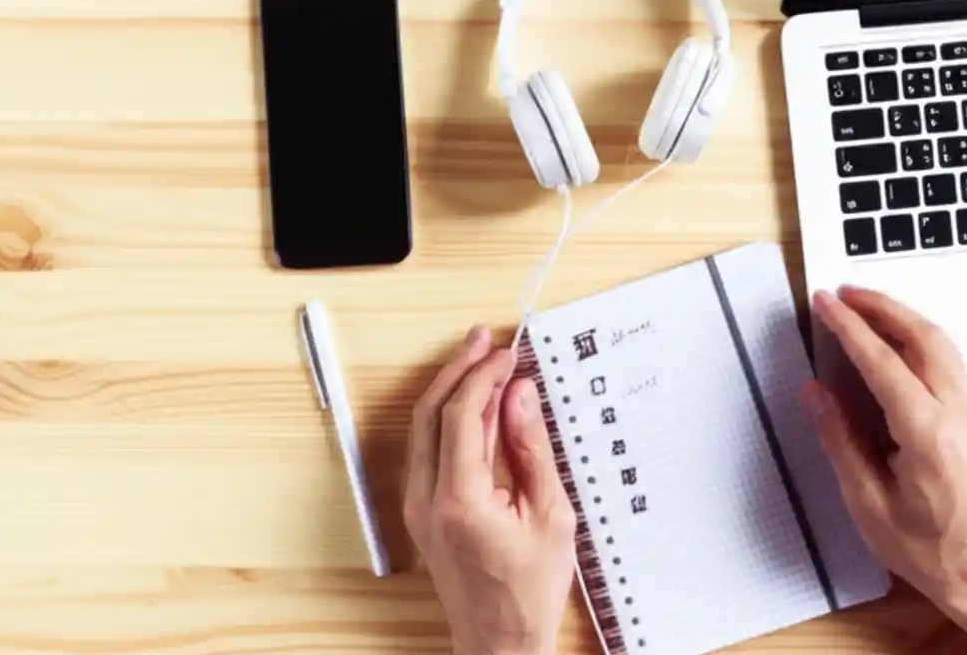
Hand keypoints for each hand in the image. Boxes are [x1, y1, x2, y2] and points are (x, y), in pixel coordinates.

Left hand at [404, 326, 576, 654]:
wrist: (499, 640)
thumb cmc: (527, 592)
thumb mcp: (549, 514)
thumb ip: (532, 448)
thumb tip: (521, 396)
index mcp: (459, 500)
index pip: (461, 416)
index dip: (483, 376)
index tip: (506, 355)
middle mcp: (427, 499)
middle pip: (431, 412)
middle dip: (459, 369)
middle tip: (485, 341)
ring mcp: (418, 504)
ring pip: (422, 427)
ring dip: (449, 389)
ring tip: (478, 360)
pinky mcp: (421, 509)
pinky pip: (427, 448)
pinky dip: (448, 418)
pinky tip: (474, 405)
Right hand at [806, 287, 966, 654]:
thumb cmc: (924, 547)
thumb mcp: (866, 501)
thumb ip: (841, 440)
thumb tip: (817, 393)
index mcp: (926, 433)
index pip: (883, 363)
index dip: (849, 328)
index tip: (824, 303)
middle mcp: (955, 414)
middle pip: (923, 337)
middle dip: (881, 306)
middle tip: (843, 292)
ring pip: (941, 344)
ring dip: (902, 316)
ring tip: (865, 305)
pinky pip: (948, 360)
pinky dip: (918, 336)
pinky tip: (896, 339)